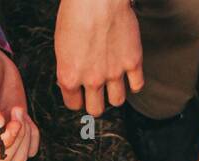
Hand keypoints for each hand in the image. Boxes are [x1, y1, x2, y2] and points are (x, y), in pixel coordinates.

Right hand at [0, 45, 39, 160]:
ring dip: (26, 135)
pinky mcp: (17, 132)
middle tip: (16, 110)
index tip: (12, 121)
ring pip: (20, 156)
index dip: (5, 141)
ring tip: (18, 111)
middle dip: (17, 135)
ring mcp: (2, 137)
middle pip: (7, 156)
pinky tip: (25, 117)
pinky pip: (30, 148)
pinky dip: (33, 135)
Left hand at [54, 0, 142, 114]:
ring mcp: (114, 72)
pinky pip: (137, 86)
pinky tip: (129, 75)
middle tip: (97, 91)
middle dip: (95, 102)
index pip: (73, 104)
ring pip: (117, 101)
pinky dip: (134, 83)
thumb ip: (68, 67)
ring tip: (113, 82)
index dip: (76, 98)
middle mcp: (91, 79)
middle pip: (96, 110)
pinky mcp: (132, 61)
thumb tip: (72, 80)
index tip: (79, 93)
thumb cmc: (75, 12)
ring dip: (114, 95)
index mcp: (69, 76)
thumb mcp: (60, 44)